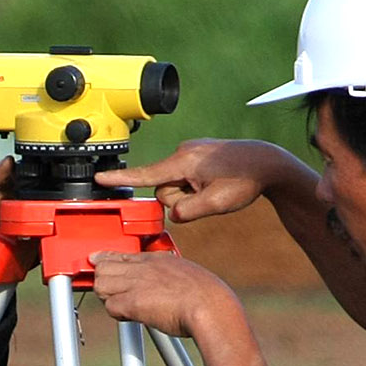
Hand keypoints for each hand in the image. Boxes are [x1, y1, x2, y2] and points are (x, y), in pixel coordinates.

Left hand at [90, 250, 236, 337]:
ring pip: (100, 284)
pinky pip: (110, 306)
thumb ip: (172, 276)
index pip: (122, 254)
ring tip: (124, 306)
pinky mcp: (133, 302)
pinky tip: (131, 316)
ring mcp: (137, 283)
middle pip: (103, 267)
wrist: (212, 308)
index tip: (98, 262)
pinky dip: (117, 313)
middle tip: (115, 294)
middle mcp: (144, 267)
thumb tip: (169, 287)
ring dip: (109, 297)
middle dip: (105, 281)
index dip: (106, 260)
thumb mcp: (189, 275)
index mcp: (158, 259)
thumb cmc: (208, 298)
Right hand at [95, 139, 293, 223]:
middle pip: (165, 188)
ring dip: (190, 193)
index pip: (145, 175)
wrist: (266, 161)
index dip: (121, 179)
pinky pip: (186, 177)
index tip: (98, 178)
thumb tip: (172, 214)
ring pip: (176, 184)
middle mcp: (182, 153)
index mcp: (182, 162)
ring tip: (215, 188)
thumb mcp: (216, 203)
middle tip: (208, 197)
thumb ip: (188, 211)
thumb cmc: (244, 180)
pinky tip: (215, 183)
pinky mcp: (197, 155)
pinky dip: (197, 186)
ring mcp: (190, 152)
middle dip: (180, 199)